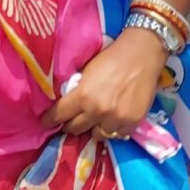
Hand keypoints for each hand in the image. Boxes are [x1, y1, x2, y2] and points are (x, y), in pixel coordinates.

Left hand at [44, 30, 165, 138]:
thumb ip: (77, 90)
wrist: (142, 54)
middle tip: (73, 120)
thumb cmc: (111, 58)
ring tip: (97, 119)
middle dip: (71, 125)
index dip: (50, 120)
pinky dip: (114, 129)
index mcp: (83, 95)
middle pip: (75, 129)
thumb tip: (67, 105)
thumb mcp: (87, 71)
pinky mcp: (133, 122)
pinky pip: (117, 135)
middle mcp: (98, 111)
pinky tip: (114, 119)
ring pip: (97, 135)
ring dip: (94, 128)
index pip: (58, 115)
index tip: (46, 122)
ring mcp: (116, 119)